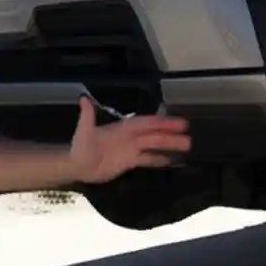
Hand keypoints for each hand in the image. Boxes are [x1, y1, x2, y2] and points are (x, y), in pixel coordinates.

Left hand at [68, 96, 190, 183]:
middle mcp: (129, 137)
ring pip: (153, 146)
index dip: (161, 122)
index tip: (178, 122)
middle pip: (153, 135)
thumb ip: (87, 117)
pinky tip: (172, 161)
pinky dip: (159, 159)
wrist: (77, 167)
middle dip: (170, 135)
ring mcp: (131, 149)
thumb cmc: (80, 148)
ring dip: (169, 146)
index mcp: (122, 128)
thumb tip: (83, 99)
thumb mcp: (83, 132)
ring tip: (187, 147)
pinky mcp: (129, 162)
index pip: (145, 124)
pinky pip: (148, 159)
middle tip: (189, 137)